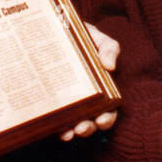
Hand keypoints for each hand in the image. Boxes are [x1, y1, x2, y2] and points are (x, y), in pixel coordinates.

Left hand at [60, 23, 118, 140]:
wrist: (53, 29)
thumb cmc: (78, 34)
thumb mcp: (96, 37)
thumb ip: (108, 47)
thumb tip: (110, 67)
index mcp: (100, 87)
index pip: (108, 108)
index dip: (107, 118)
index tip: (101, 120)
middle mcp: (86, 98)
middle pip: (92, 121)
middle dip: (89, 128)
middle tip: (82, 128)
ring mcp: (68, 102)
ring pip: (74, 123)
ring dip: (73, 131)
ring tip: (69, 132)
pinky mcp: (52, 102)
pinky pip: (56, 119)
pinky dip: (58, 127)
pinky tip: (57, 130)